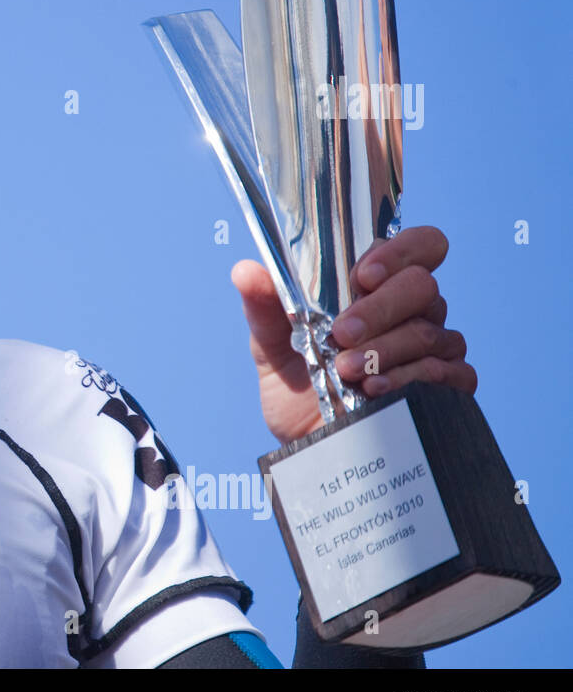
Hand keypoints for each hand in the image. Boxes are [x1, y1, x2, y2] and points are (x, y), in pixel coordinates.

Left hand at [230, 226, 476, 443]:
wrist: (308, 444)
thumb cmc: (297, 386)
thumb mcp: (272, 345)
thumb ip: (264, 306)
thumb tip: (244, 270)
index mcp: (379, 288)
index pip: (417, 247)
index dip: (399, 252)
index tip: (363, 275)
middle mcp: (414, 312)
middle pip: (423, 286)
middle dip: (380, 308)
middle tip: (341, 334)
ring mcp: (435, 348)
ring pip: (428, 332)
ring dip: (383, 349)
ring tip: (345, 370)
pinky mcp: (448, 388)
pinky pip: (446, 373)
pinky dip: (408, 379)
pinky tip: (376, 390)